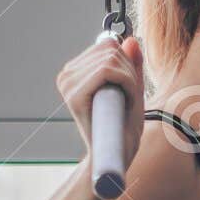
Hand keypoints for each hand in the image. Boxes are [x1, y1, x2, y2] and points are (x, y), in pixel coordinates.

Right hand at [57, 34, 144, 171]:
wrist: (113, 160)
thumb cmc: (122, 131)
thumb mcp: (132, 92)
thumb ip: (132, 67)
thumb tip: (130, 40)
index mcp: (76, 72)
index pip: (108, 44)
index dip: (127, 65)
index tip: (128, 91)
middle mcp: (67, 74)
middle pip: (111, 48)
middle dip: (130, 73)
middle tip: (128, 100)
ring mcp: (68, 83)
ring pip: (112, 58)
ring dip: (130, 82)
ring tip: (124, 105)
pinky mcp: (74, 93)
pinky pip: (109, 71)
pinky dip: (127, 85)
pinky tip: (124, 104)